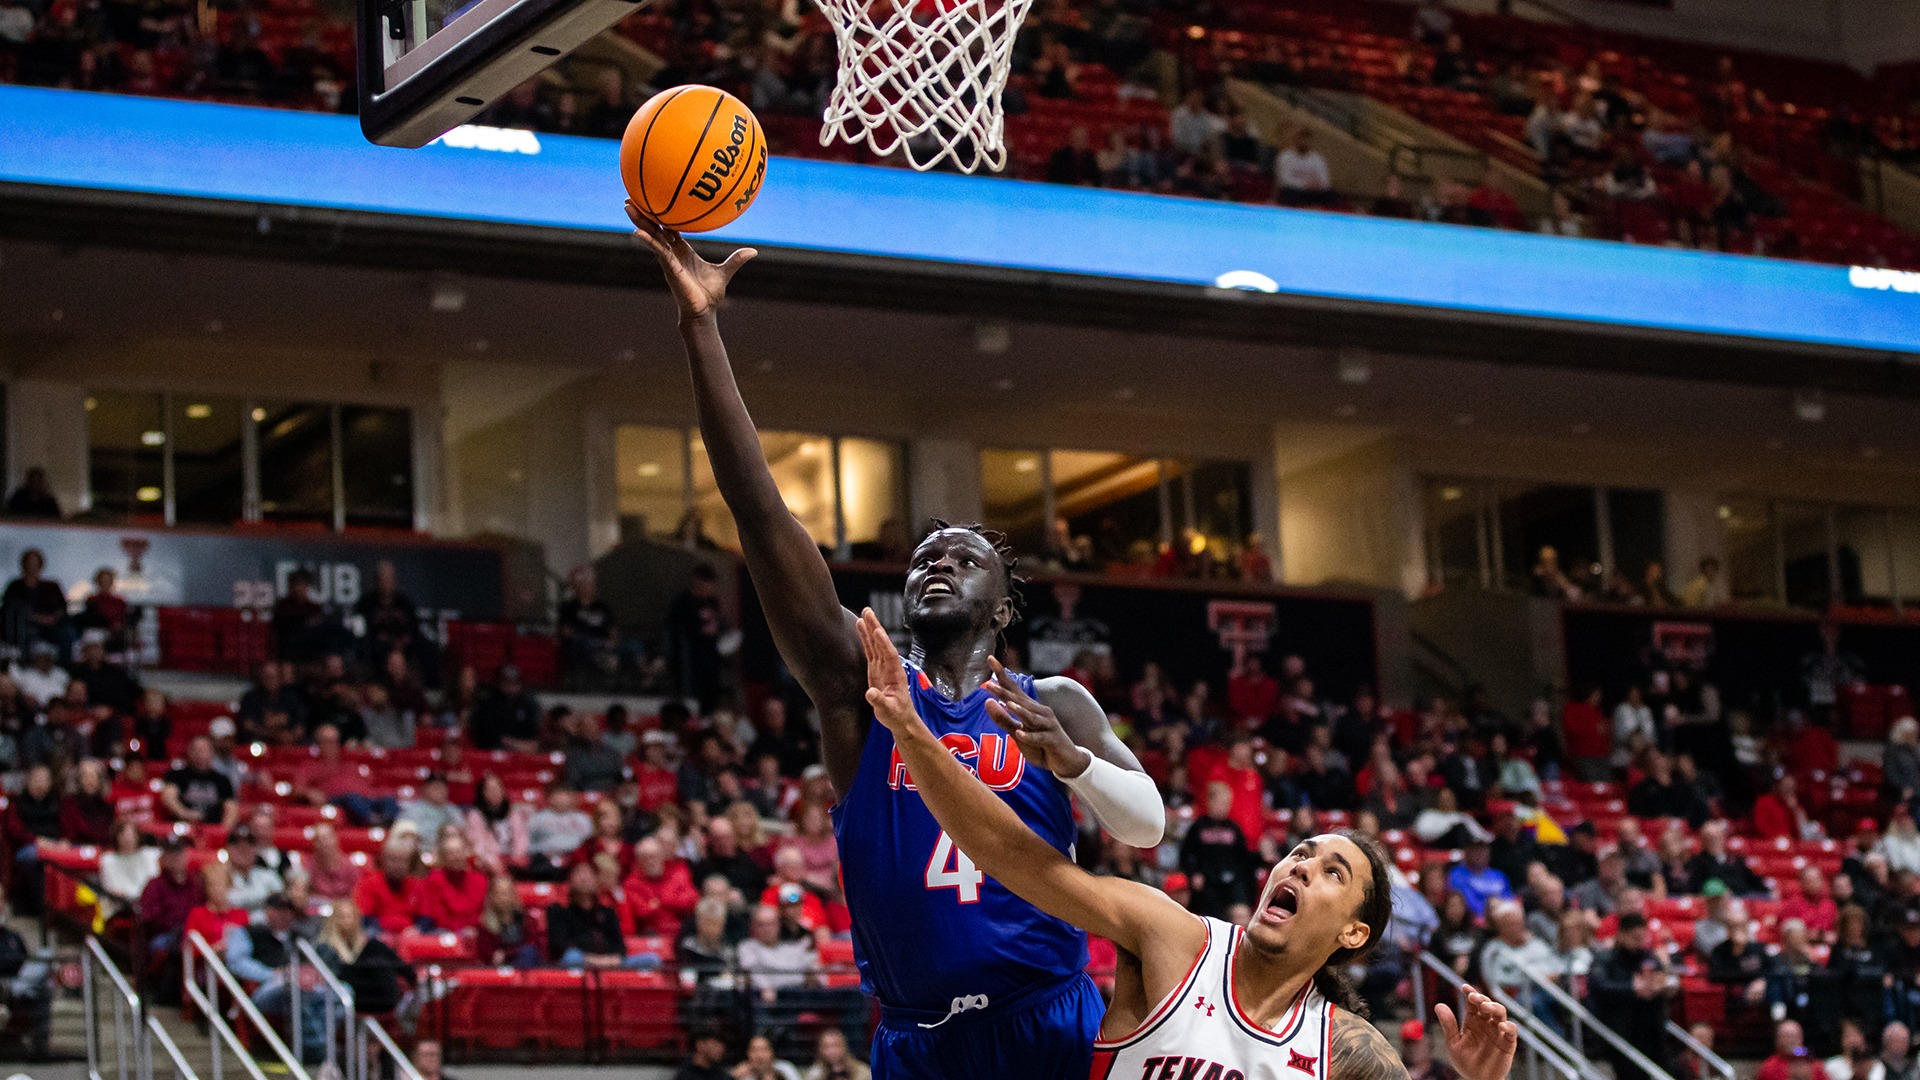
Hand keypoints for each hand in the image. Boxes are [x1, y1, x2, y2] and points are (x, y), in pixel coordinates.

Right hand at [627, 201, 755, 319]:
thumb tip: (753, 251)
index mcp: (682, 251)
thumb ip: (735, 260)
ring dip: (640, 221)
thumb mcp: (725, 272)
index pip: (669, 229)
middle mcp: (672, 253)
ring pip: (652, 236)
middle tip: (630, 199)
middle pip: (655, 229)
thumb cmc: (710, 295)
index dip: (662, 216)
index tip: (654, 201)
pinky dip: (648, 240)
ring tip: (628, 206)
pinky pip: (657, 250)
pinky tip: (637, 232)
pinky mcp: (669, 267)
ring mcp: (668, 259)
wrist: (704, 312)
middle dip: (644, 214)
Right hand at [857, 609, 923, 738]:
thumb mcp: (888, 711)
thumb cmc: (896, 715)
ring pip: (875, 644)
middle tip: (868, 611)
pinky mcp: (876, 669)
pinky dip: (865, 639)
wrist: (900, 719)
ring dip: (869, 629)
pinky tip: (861, 628)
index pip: (889, 655)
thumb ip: (879, 701)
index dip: (883, 643)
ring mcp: (882, 667)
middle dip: (875, 627)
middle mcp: (890, 667)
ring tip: (863, 613)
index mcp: (895, 674)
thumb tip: (870, 693)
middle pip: (882, 644)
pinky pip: (870, 650)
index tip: (876, 630)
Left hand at [982, 657, 1093, 776]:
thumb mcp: (1018, 734)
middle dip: (1004, 692)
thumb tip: (987, 702)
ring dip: (1019, 711)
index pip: (1013, 688)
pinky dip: (1030, 737)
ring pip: (1031, 717)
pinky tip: (1020, 734)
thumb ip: (1003, 720)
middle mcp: (1040, 712)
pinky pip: (1040, 738)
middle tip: (988, 684)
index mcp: (1030, 708)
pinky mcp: (1053, 740)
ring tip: (1007, 704)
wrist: (1066, 761)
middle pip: (1019, 700)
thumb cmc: (1041, 745)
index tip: (990, 658)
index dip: (1002, 674)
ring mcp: (1048, 726)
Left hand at [1437, 988, 1518, 1079]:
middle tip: (1474, 997)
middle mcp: (1486, 1023)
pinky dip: (1508, 1026)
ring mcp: (1498, 1031)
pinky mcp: (1508, 1042)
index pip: (1472, 1002)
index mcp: (1472, 1021)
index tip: (1464, 987)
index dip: (1470, 993)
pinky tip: (1501, 1026)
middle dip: (1482, 998)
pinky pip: (1512, 1031)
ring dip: (1494, 1007)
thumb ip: (1448, 1025)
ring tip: (1485, 1007)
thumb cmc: (1465, 1062)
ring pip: (1500, 1013)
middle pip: (1487, 1004)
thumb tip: (1438, 1005)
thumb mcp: (1453, 1043)